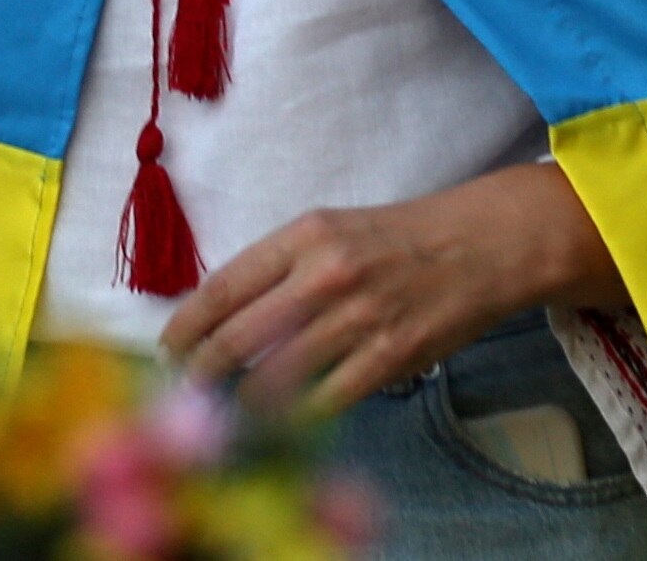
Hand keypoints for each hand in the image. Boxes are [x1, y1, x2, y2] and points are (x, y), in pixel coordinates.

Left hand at [163, 165, 614, 414]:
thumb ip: (280, 267)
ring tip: (231, 409)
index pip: (224, 285)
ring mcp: (359, 317)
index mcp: (306, 233)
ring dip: (245, 401)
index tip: (167, 350)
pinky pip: (326, 398)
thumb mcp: (331, 230)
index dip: (187, 325)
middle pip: (238, 338)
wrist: (479, 245)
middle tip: (187, 389)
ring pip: (276, 377)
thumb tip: (222, 316)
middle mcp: (326, 273)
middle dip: (202, 372)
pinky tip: (285, 417)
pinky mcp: (391, 356)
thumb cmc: (396, 239)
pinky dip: (298, 414)